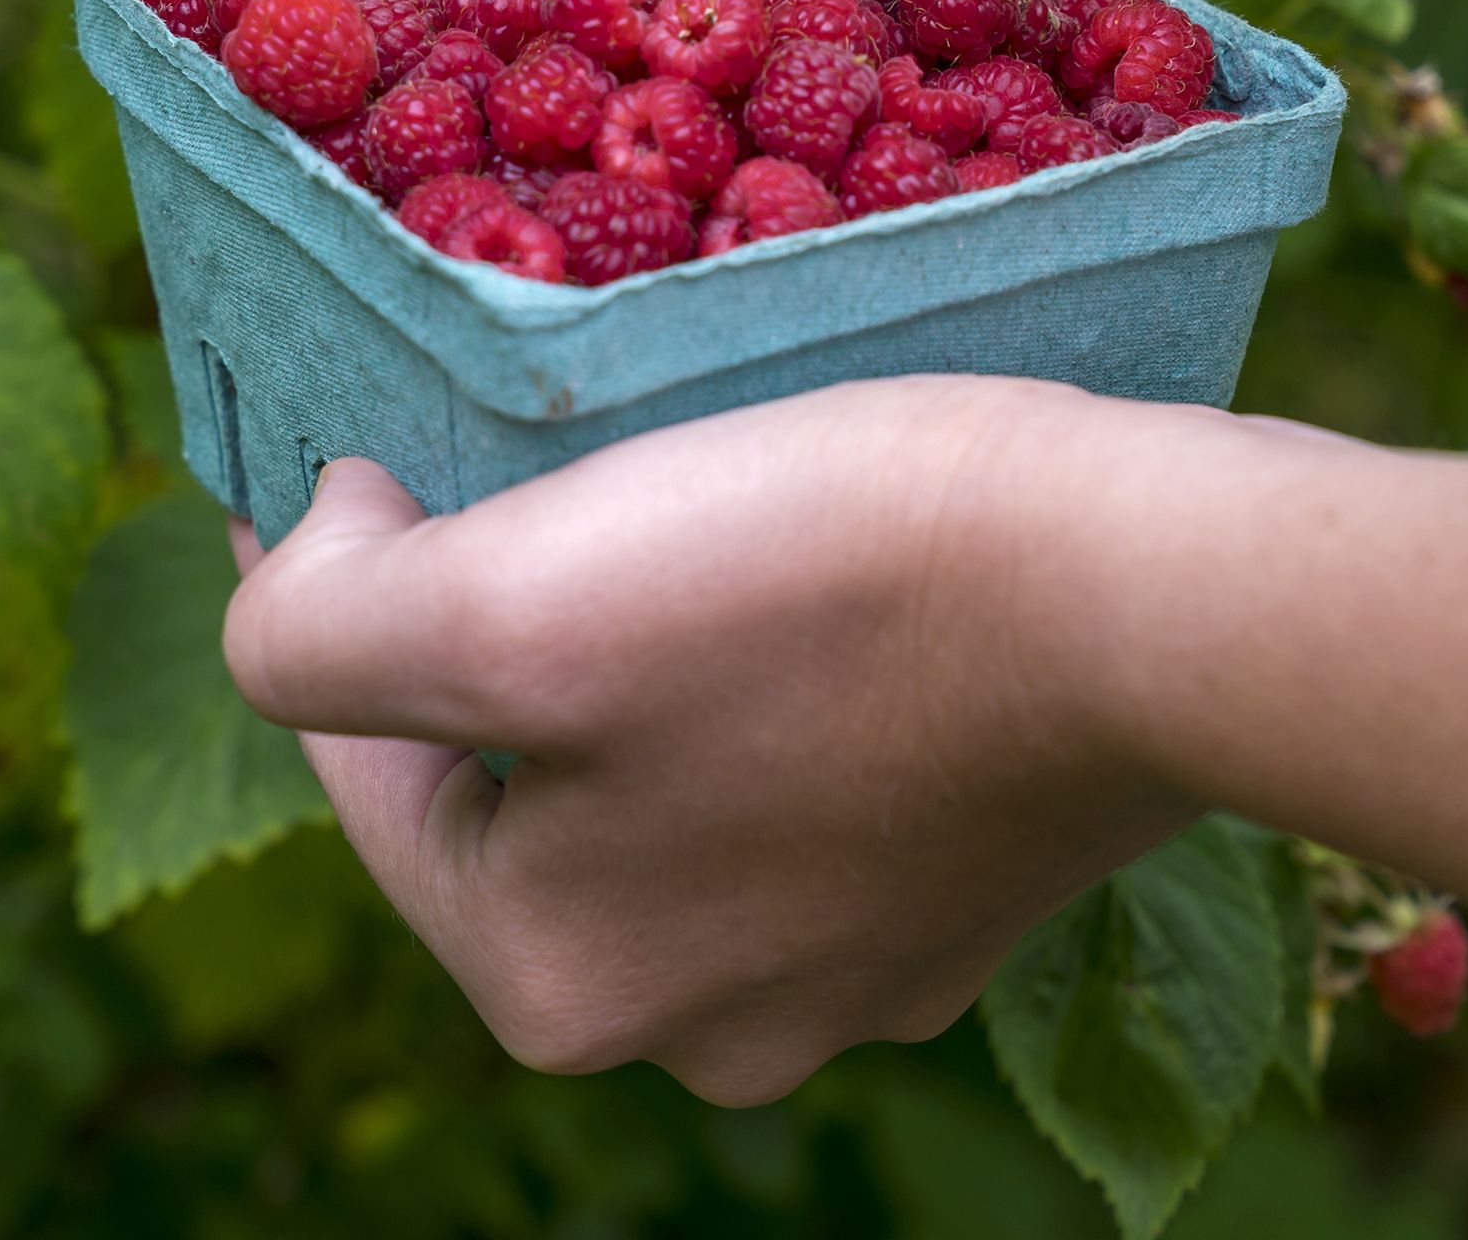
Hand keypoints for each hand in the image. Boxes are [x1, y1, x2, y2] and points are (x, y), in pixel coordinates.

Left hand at [223, 376, 1209, 1103]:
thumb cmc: (826, 582)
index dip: (341, 588)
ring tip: (663, 480)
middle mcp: (701, 1019)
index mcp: (560, 984)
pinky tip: (812, 551)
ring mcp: (856, 966)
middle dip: (500, 617)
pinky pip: (804, 758)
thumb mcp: (514, 602)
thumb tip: (308, 554)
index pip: (370, 766)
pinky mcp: (967, 883)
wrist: (1158, 592)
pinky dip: (775, 656)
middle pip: (524, 778)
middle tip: (518, 452)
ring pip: (668, 764)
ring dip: (641, 634)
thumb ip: (322, 625)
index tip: (361, 448)